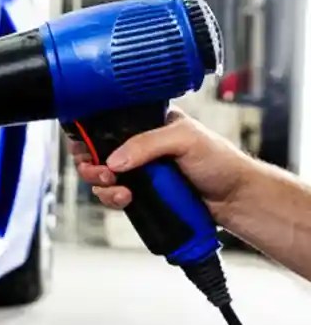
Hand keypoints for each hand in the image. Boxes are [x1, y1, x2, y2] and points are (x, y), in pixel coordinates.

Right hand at [70, 107, 252, 223]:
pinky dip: (113, 199)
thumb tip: (114, 160)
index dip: (89, 136)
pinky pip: (113, 196)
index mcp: (148, 123)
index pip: (107, 124)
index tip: (88, 149)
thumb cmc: (221, 162)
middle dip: (91, 165)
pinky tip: (127, 199)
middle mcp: (139, 146)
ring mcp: (138, 171)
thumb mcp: (185, 139)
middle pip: (95, 153)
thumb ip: (146, 144)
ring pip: (101, 177)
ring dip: (102, 186)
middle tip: (103, 174)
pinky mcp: (141, 193)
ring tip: (120, 191)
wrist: (236, 200)